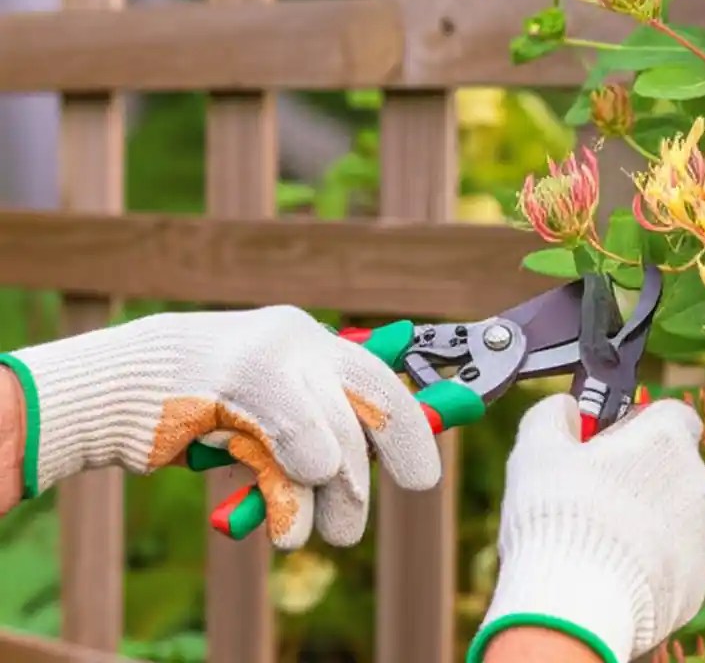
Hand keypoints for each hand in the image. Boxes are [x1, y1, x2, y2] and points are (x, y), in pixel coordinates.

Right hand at [0, 305, 438, 548]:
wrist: (112, 389)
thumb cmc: (195, 406)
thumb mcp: (266, 412)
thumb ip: (316, 427)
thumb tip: (371, 464)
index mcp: (310, 339)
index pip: (381, 379)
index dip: (410, 430)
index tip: (424, 478)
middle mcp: (297, 339)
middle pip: (369, 407)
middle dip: (372, 472)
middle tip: (352, 527)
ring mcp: (266, 356)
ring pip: (334, 439)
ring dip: (331, 498)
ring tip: (314, 534)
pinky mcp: (234, 386)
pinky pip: (293, 447)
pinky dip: (294, 494)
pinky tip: (287, 527)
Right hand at [468, 394, 704, 662]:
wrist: (579, 606)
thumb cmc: (559, 516)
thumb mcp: (538, 448)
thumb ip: (554, 414)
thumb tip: (566, 409)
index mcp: (667, 441)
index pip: (671, 413)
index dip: (636, 424)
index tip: (605, 443)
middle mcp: (697, 483)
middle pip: (671, 466)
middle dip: (638, 476)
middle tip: (591, 495)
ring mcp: (702, 536)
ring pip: (673, 516)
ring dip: (642, 521)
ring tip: (593, 541)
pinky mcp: (696, 582)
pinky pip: (671, 561)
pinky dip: (646, 563)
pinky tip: (608, 574)